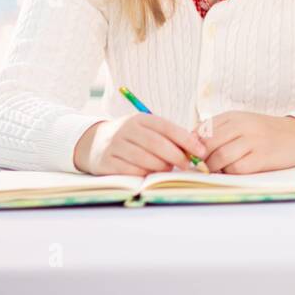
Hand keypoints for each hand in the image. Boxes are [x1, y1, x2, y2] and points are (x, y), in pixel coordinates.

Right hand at [73, 114, 206, 175]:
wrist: (92, 143)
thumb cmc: (130, 138)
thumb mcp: (145, 130)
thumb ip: (167, 136)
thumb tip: (195, 149)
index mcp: (139, 119)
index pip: (167, 127)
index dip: (186, 139)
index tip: (201, 151)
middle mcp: (125, 129)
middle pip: (157, 144)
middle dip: (176, 156)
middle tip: (186, 164)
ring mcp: (113, 145)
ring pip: (145, 159)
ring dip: (161, 167)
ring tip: (167, 169)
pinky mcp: (105, 162)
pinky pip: (131, 171)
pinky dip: (144, 174)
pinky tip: (149, 175)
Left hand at [195, 111, 294, 173]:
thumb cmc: (265, 134)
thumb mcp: (242, 124)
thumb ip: (218, 131)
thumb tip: (190, 146)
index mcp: (233, 116)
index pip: (201, 130)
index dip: (192, 146)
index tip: (192, 156)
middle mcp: (242, 125)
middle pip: (207, 144)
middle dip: (200, 159)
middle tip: (200, 168)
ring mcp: (253, 141)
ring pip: (219, 157)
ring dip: (213, 169)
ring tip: (216, 171)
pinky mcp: (262, 157)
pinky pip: (236, 169)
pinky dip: (230, 173)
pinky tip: (233, 172)